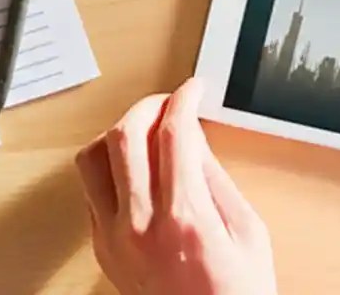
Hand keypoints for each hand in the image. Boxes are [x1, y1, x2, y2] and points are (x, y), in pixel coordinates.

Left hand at [74, 78, 276, 294]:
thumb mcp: (249, 232)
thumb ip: (217, 180)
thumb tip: (194, 138)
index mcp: (185, 219)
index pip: (173, 134)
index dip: (182, 100)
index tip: (191, 90)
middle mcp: (140, 226)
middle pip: (124, 136)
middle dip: (147, 106)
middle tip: (168, 103)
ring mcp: (113, 239)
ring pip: (93, 159)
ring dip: (118, 133)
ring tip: (145, 131)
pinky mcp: (102, 250)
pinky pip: (91, 190)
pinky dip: (109, 167)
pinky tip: (133, 168)